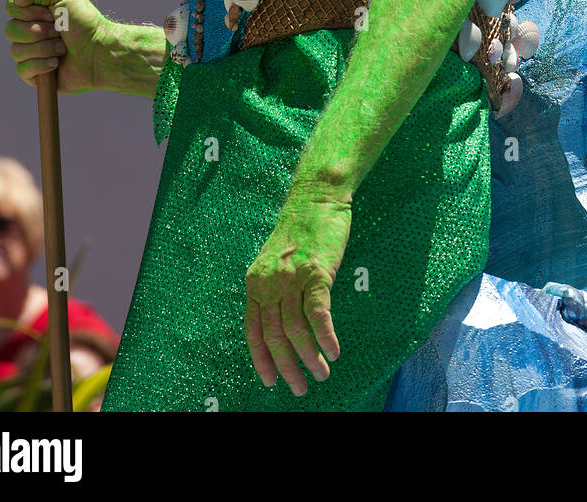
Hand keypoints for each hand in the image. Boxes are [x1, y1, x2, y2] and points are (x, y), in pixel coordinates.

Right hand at [4, 0, 107, 93]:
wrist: (99, 52)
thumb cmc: (84, 22)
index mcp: (34, 11)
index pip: (11, 7)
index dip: (28, 12)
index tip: (50, 14)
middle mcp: (30, 31)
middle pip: (10, 30)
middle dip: (38, 31)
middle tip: (59, 32)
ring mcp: (31, 53)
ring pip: (16, 51)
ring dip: (43, 48)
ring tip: (62, 48)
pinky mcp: (34, 75)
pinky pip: (22, 70)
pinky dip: (41, 65)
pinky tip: (57, 63)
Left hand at [244, 191, 350, 396]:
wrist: (316, 198)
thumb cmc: (299, 230)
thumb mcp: (275, 261)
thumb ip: (273, 289)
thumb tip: (280, 325)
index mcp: (256, 282)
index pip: (253, 330)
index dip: (261, 359)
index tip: (270, 382)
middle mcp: (269, 282)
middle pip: (274, 335)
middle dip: (287, 367)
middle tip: (299, 388)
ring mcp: (292, 277)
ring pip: (296, 329)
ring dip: (309, 357)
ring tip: (321, 374)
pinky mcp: (317, 272)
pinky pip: (318, 313)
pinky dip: (325, 336)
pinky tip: (333, 351)